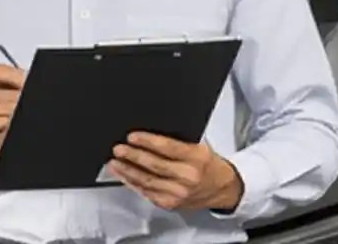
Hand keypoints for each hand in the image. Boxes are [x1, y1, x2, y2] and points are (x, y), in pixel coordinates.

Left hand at [108, 132, 243, 211]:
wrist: (223, 189)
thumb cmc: (208, 165)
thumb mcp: (199, 147)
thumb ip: (177, 142)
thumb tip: (148, 135)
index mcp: (196, 158)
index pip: (168, 148)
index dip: (147, 141)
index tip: (132, 136)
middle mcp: (188, 177)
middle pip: (155, 165)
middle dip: (133, 156)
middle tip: (119, 149)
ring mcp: (179, 193)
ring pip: (147, 181)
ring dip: (127, 171)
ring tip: (114, 162)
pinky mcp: (171, 203)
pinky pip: (147, 192)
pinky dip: (132, 183)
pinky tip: (123, 176)